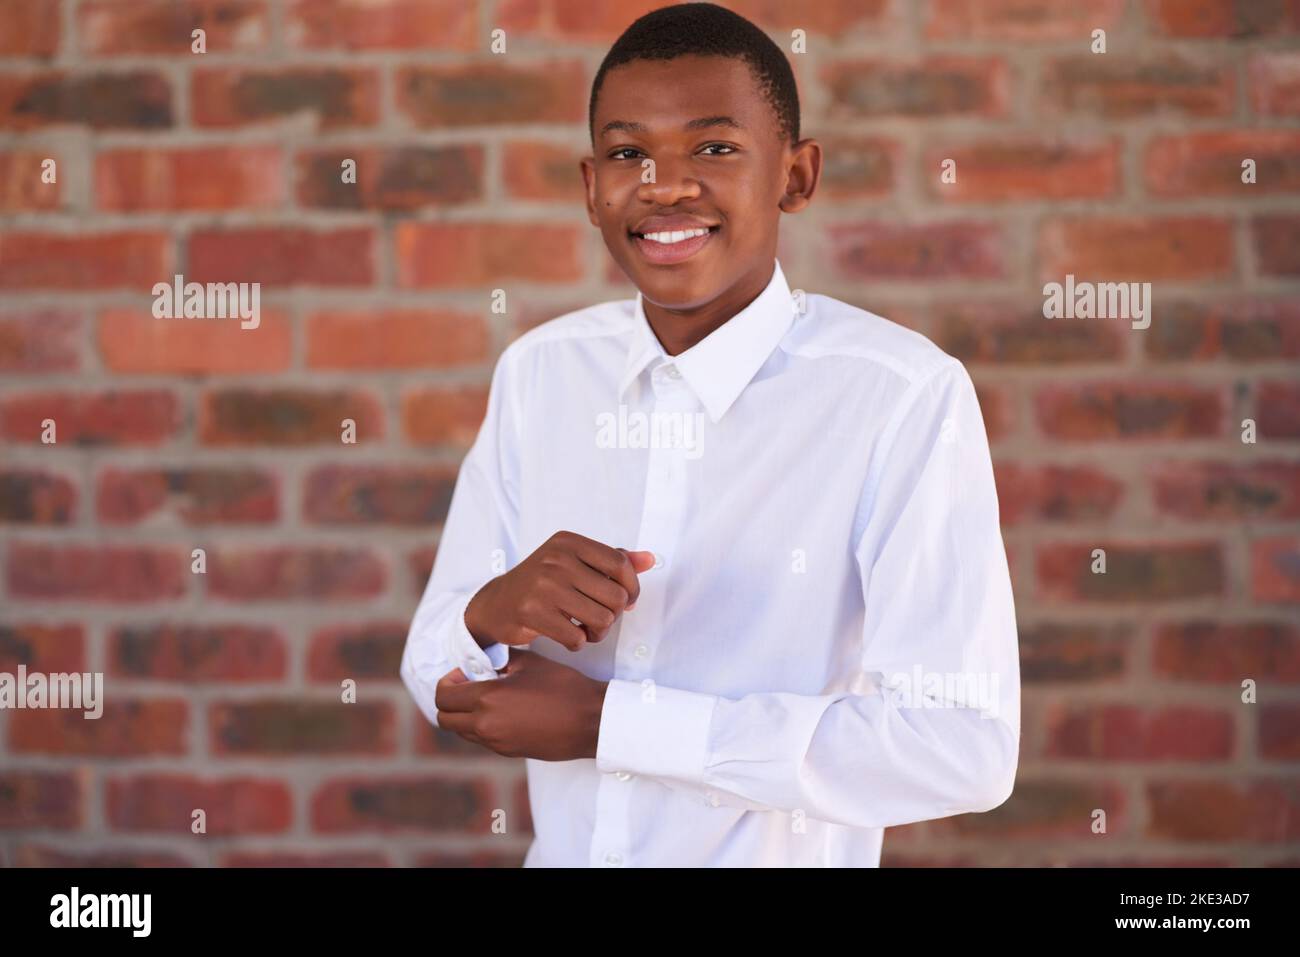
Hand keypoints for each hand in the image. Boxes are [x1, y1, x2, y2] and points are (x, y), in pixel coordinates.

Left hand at [434, 650, 608, 760]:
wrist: (592, 722)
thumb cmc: (564, 688)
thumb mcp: (530, 663)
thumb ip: (500, 658)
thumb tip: (485, 658)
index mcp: (487, 699)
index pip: (443, 696)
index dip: (448, 681)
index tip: (465, 672)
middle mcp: (485, 725)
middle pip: (444, 718)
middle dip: (450, 700)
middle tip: (470, 685)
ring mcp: (496, 742)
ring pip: (461, 732)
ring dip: (464, 714)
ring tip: (488, 698)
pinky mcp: (508, 752)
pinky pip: (481, 739)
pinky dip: (481, 725)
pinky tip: (504, 711)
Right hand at [464, 530, 654, 651]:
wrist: (497, 603)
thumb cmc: (543, 583)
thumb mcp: (575, 563)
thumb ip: (612, 561)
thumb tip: (650, 559)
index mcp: (568, 542)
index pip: (620, 564)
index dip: (632, 588)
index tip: (627, 600)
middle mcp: (556, 560)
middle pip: (615, 596)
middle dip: (613, 615)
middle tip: (600, 618)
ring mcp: (543, 586)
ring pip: (601, 619)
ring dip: (598, 632)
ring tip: (586, 628)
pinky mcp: (532, 613)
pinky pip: (577, 638)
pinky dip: (578, 642)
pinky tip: (568, 634)